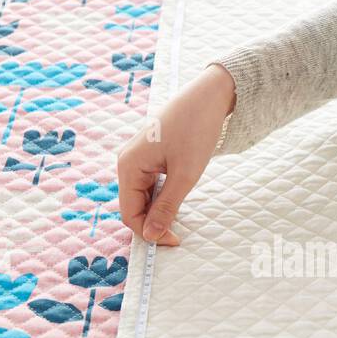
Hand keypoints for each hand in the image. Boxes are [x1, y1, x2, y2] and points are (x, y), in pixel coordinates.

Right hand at [117, 64, 234, 245]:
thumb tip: (151, 235)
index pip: (130, 213)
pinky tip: (179, 196)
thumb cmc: (196, 130)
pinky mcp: (150, 156)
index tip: (175, 240)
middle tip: (179, 234)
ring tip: (180, 214)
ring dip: (159, 210)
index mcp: (128, 166)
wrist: (209, 97)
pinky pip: (150, 185)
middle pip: (134, 206)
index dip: (150, 232)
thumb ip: (166, 207)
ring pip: (143, 197)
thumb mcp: (185, 175)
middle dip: (153, 222)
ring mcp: (137, 158)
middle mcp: (127, 162)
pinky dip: (163, 197)